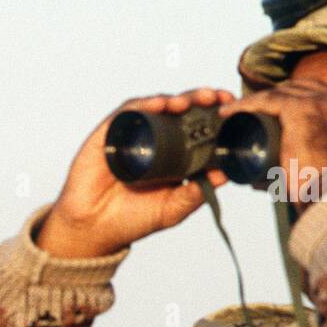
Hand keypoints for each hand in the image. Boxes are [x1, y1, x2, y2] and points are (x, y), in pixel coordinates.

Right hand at [38, 88, 234, 257]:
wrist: (94, 229)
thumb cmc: (132, 219)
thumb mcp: (172, 209)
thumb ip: (195, 194)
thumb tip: (225, 175)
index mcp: (172, 154)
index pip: (196, 126)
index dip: (214, 114)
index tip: (232, 108)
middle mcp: (153, 140)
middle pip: (179, 110)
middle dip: (200, 99)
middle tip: (216, 98)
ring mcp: (131, 135)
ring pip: (155, 106)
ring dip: (174, 99)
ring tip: (188, 102)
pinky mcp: (109, 134)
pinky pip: (128, 112)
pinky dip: (144, 104)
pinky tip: (159, 105)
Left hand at [219, 78, 326, 207]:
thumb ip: (309, 167)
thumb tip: (265, 178)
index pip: (320, 97)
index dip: (292, 100)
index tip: (270, 113)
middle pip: (302, 89)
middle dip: (275, 97)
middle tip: (250, 112)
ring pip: (284, 93)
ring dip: (258, 101)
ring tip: (235, 112)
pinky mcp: (305, 110)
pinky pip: (270, 100)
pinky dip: (247, 105)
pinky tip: (230, 111)